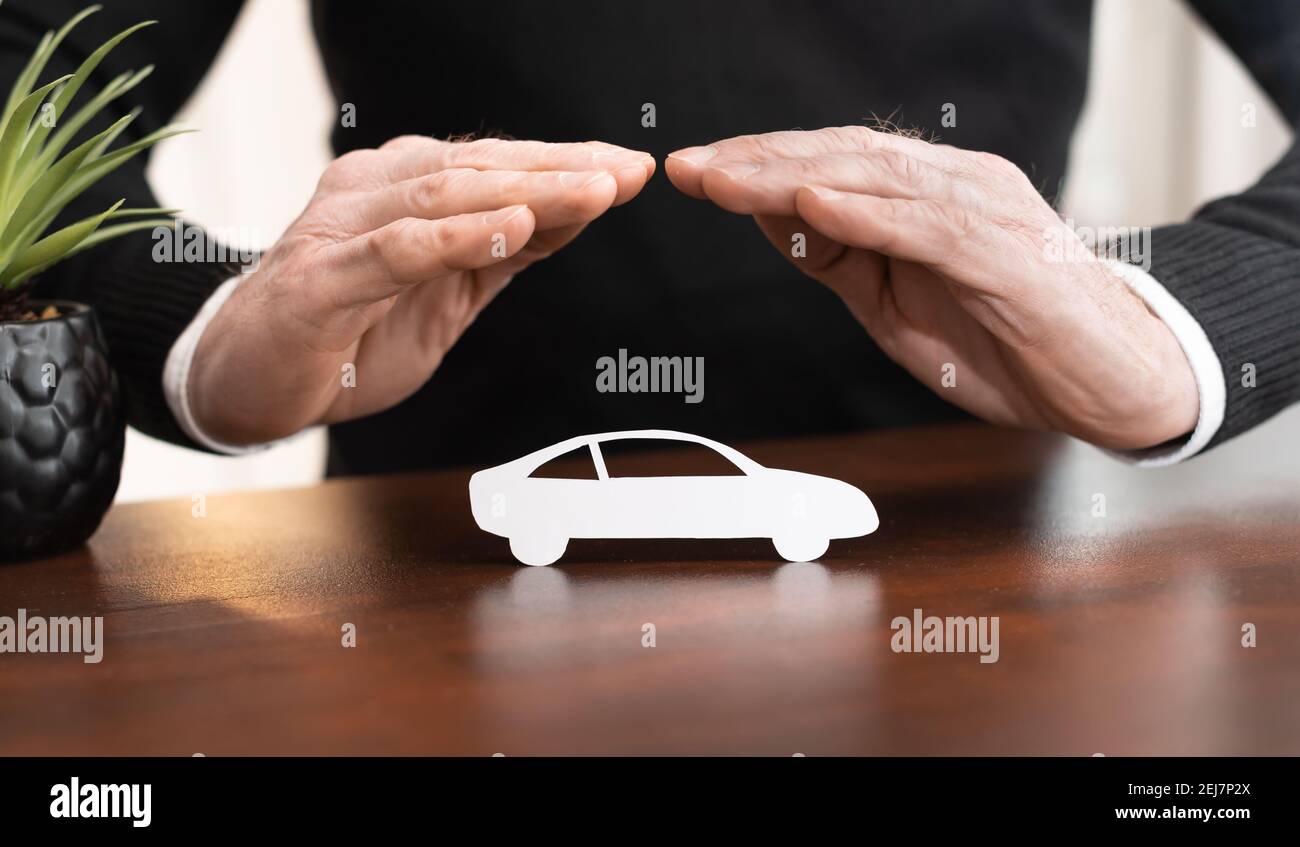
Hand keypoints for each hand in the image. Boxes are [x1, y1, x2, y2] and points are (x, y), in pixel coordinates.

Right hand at [190, 136, 654, 443]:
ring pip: (447, 196)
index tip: (630, 165)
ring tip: (593, 191)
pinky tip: (514, 226)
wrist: (244, 381)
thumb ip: (498, 256)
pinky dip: (460, 235)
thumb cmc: (342, 334)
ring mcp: (343, 230)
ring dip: (528, 191)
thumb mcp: (442, 294)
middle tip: (628, 169)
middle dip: (562, 168)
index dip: (566, 162)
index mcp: (402, 191)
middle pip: (480, 169)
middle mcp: (372, 193)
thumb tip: (571, 219)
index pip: (495, 166)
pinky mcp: (323, 278)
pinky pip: (400, 249)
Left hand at [665, 127, 1197, 449]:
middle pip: (841, 156)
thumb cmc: (1009, 341)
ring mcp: (984, 213)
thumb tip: (773, 218)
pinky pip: (927, 225)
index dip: (758, 164)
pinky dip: (867, 212)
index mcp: (926, 196)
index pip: (830, 161)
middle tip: (688, 167)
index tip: (694, 173)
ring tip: (724, 180)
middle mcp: (955, 186)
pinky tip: (812, 204)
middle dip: (756, 161)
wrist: (1111, 384)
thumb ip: (840, 258)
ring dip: (791, 175)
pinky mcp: (1007, 253)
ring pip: (874, 177)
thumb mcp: (895, 305)